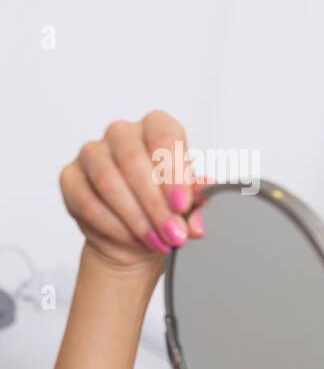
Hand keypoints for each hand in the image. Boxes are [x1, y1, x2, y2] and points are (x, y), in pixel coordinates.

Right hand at [59, 111, 211, 272]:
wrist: (139, 237)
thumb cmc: (168, 208)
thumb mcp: (190, 203)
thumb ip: (198, 194)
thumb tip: (208, 188)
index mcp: (157, 127)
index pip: (164, 136)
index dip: (174, 173)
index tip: (183, 205)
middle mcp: (122, 134)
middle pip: (133, 160)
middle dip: (156, 204)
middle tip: (174, 234)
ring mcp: (92, 153)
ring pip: (108, 180)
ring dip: (136, 217)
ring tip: (158, 241)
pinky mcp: (70, 178)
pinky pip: (88, 202)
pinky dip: (115, 226)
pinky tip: (134, 239)